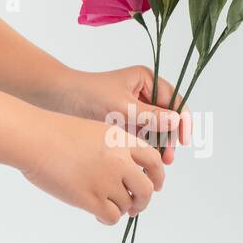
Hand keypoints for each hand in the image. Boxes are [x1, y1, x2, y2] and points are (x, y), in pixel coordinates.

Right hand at [20, 110, 165, 224]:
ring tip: (104, 205)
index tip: (155, 185)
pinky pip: (112, 216)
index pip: (154, 160)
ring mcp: (106, 180)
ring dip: (119, 208)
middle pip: (146, 189)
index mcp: (120, 139)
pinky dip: (107, 218)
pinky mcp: (90, 198)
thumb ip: (114, 149)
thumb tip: (127, 176)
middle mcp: (119, 160)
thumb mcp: (93, 131)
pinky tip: (97, 214)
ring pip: (127, 205)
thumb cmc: (54, 132)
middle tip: (134, 205)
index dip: (157, 176)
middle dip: (143, 200)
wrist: (33, 138)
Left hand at [49, 65, 190, 165]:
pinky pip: (143, 134)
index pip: (175, 100)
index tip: (184, 139)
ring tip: (160, 163)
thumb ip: (149, 115)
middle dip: (170, 137)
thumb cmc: (89, 94)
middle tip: (168, 157)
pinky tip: (147, 160)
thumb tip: (176, 121)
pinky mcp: (125, 121)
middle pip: (168, 117)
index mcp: (147, 79)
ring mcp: (135, 107)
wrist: (58, 98)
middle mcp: (144, 92)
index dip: (183, 120)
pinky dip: (147, 146)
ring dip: (160, 144)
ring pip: (156, 128)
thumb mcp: (121, 106)